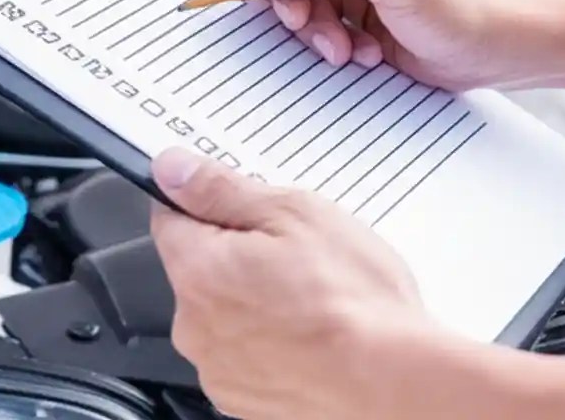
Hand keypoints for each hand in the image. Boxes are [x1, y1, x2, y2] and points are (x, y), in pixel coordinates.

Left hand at [149, 147, 506, 418]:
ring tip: (311, 298)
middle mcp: (194, 326)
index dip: (205, 203)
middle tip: (294, 254)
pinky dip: (269, 342)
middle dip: (237, 254)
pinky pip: (244, 354)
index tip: (239, 205)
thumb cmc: (354, 303)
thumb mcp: (293, 213)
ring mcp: (218, 368)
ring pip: (223, 313)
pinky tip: (310, 333)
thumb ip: (221, 189)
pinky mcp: (242, 399)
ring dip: (254, 301)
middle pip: (200, 268)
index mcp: (197, 270)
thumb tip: (173, 168)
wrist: (394, 382)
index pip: (170, 217)